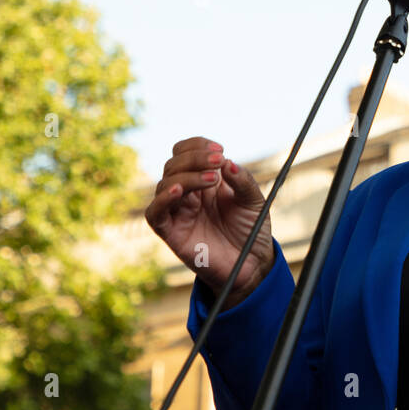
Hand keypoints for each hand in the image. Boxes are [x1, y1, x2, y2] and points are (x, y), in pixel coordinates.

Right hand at [144, 136, 274, 307]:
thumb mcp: (254, 200)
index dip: (197, 146)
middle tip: (218, 160)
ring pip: (165, 184)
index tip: (219, 149)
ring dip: (187, 176)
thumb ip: (242, 180)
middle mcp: (188, 193)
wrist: (251, 264)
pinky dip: (162, 200)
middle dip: (196, 158)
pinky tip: (178, 191)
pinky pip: (155, 213)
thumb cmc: (251, 230)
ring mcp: (178, 212)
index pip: (185, 152)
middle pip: (174, 164)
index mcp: (204, 180)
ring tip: (213, 179)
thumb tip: (227, 162)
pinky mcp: (171, 233)